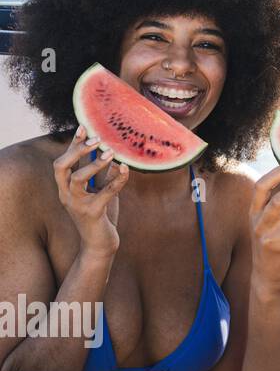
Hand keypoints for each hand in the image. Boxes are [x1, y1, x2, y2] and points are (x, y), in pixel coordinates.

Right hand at [53, 126, 128, 256]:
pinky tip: (126, 168)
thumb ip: (104, 175)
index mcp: (66, 188)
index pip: (64, 162)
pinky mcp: (92, 213)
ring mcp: (77, 204)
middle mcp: (66, 195)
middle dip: (77, 150)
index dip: (73, 144)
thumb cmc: (101, 215)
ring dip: (94, 163)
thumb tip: (114, 155)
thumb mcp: (102, 192)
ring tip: (111, 152)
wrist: (100, 244)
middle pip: (61, 167)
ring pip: (77, 179)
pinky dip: (117, 179)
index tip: (83, 126)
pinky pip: (105, 192)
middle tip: (97, 139)